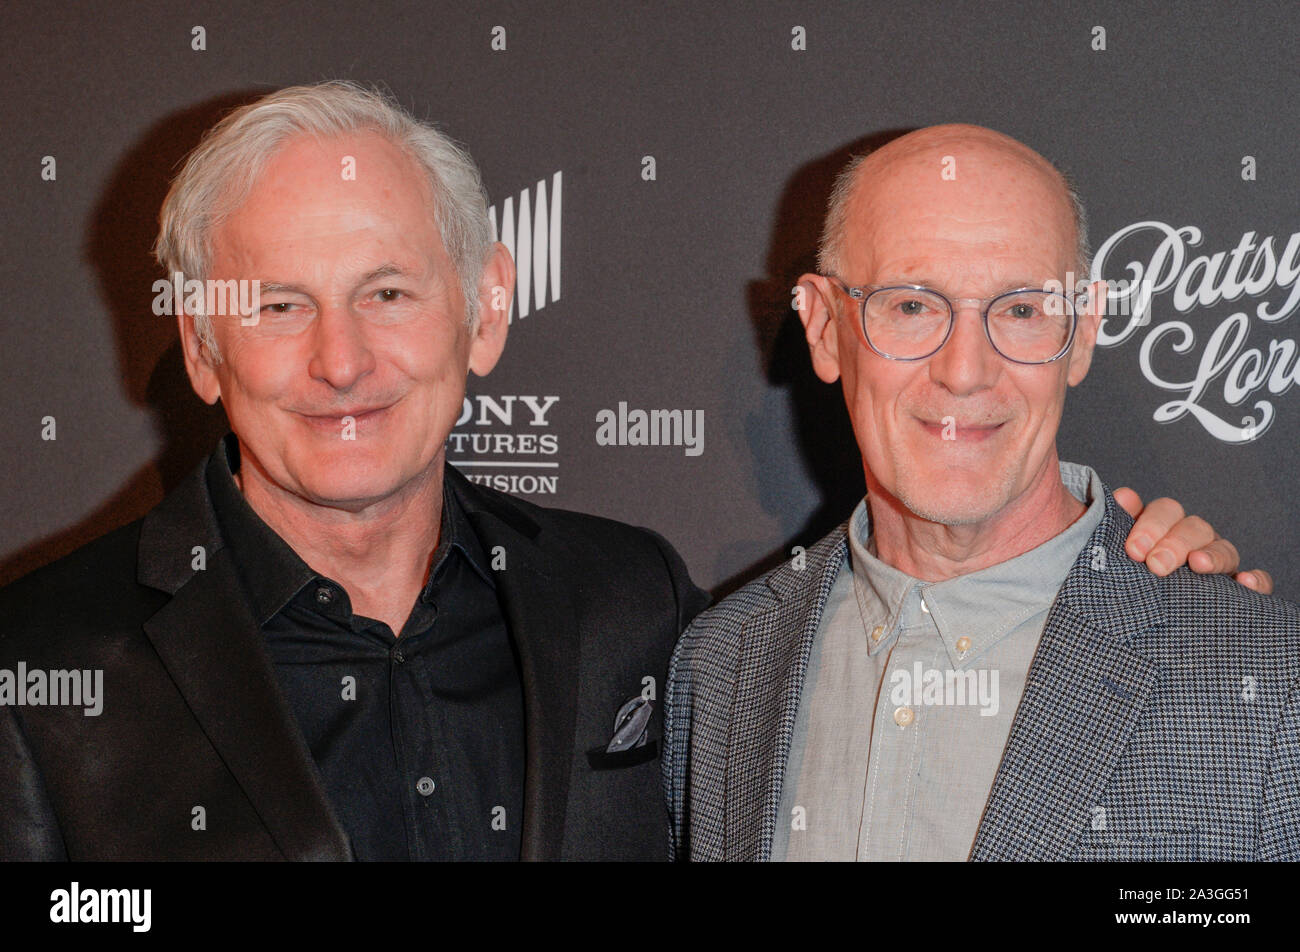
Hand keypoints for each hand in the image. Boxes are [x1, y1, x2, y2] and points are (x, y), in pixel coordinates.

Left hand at [1114, 487, 1272, 593]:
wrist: (1139, 621)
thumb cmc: (1125, 578)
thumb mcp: (1118, 553)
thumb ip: (1116, 525)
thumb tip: (1125, 497)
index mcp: (1163, 527)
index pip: (1165, 511)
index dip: (1151, 524)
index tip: (1134, 550)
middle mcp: (1192, 539)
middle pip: (1194, 527)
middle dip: (1175, 543)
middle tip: (1155, 566)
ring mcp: (1216, 561)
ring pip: (1224, 549)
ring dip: (1213, 555)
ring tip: (1198, 565)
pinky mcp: (1236, 588)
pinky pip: (1256, 580)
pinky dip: (1255, 579)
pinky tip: (1245, 583)